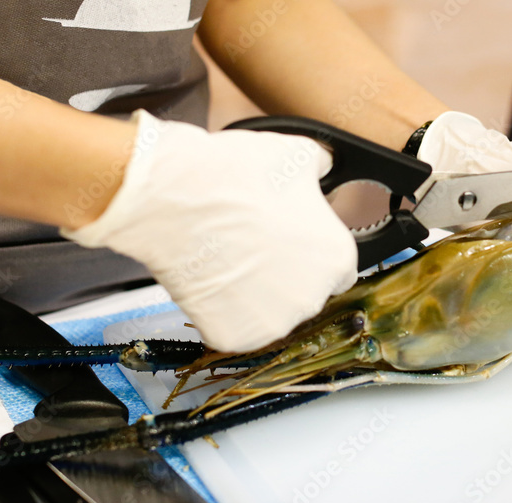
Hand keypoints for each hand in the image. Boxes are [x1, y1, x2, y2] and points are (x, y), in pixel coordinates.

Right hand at [62, 110, 356, 351]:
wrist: (174, 197)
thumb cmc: (235, 175)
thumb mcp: (297, 155)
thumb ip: (320, 170)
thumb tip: (322, 168)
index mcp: (337, 259)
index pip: (336, 269)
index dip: (309, 255)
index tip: (288, 244)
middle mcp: (313, 298)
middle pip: (303, 294)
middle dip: (282, 276)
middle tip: (252, 249)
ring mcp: (273, 323)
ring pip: (269, 315)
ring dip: (254, 297)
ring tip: (229, 260)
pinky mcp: (234, 338)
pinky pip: (234, 329)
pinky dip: (222, 312)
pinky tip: (211, 280)